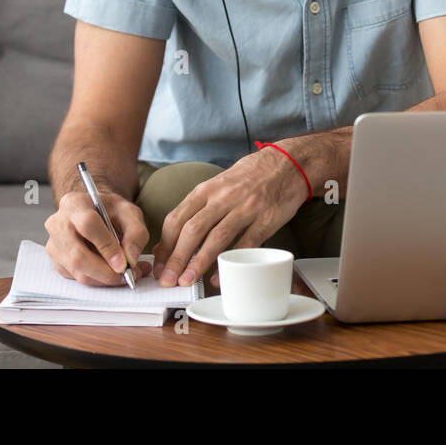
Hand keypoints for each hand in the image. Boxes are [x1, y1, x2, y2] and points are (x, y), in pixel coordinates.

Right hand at [44, 189, 152, 286]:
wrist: (93, 212)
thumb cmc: (109, 211)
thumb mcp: (129, 212)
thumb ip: (135, 232)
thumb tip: (131, 259)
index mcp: (74, 204)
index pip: (88, 225)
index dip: (107, 247)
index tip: (124, 263)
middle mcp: (58, 224)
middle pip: (77, 255)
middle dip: (106, 272)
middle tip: (127, 275)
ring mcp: (54, 245)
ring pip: (78, 271)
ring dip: (105, 279)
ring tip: (127, 275)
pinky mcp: (57, 262)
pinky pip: (77, 278)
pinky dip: (98, 281)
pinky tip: (113, 274)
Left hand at [152, 147, 306, 287]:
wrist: (287, 163)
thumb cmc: (251, 176)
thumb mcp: (219, 184)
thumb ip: (200, 206)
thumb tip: (176, 235)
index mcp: (207, 189)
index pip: (177, 218)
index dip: (165, 244)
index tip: (159, 263)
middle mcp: (223, 197)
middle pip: (192, 230)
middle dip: (176, 258)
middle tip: (167, 279)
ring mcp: (245, 208)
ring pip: (216, 238)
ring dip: (198, 263)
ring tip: (187, 281)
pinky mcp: (265, 220)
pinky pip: (245, 244)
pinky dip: (230, 262)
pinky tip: (219, 277)